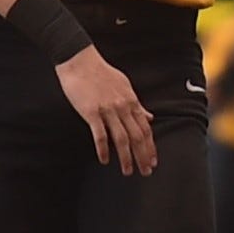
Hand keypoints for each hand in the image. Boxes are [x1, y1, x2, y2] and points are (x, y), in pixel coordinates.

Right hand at [57, 47, 156, 175]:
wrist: (80, 60)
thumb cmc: (101, 72)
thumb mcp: (124, 86)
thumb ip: (137, 104)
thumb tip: (150, 117)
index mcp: (131, 101)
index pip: (145, 128)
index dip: (151, 146)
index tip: (153, 160)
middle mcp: (123, 107)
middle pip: (137, 136)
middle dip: (143, 156)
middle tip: (146, 171)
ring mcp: (107, 110)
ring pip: (122, 139)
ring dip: (126, 157)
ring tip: (128, 171)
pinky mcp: (91, 112)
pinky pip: (100, 135)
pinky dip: (103, 149)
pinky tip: (105, 159)